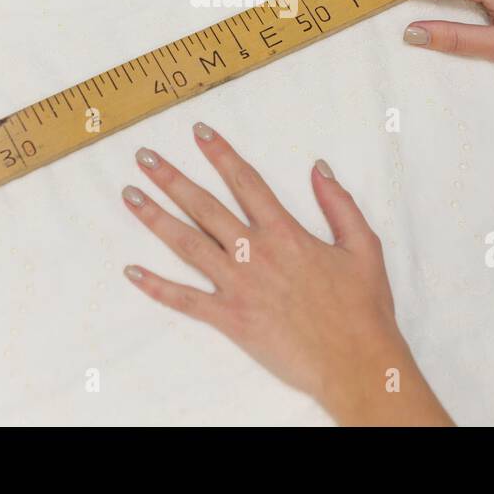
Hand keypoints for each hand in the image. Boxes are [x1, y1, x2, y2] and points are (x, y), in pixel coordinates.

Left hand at [121, 123, 451, 425]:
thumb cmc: (362, 308)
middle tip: (144, 158)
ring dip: (155, 218)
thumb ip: (339, 203)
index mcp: (285, 232)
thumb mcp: (363, 246)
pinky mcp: (230, 319)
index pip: (245, 181)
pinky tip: (132, 272)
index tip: (199, 132)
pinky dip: (157, 287)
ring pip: (187, 244)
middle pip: (204, 206)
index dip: (220, 153)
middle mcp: (255, 252)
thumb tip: (319, 167)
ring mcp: (238, 285)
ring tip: (130, 196)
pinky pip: (186, 300)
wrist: (355, 361)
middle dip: (171, 178)